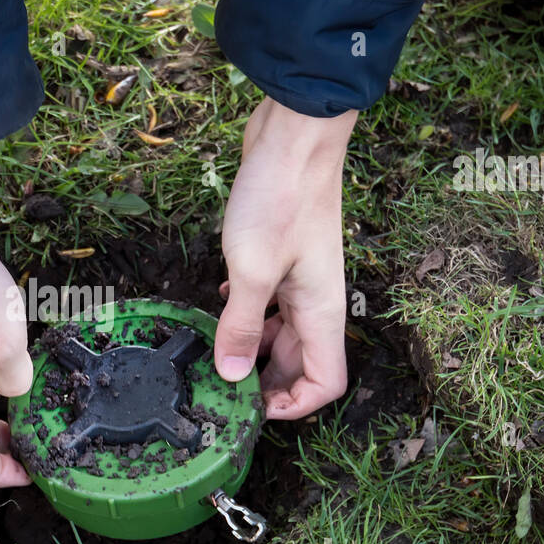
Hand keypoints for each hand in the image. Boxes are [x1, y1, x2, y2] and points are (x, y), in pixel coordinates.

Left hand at [213, 97, 356, 419]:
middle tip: (223, 387)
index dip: (295, 406)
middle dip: (267, 382)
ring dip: (253, 348)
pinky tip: (220, 305)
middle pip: (300, 363)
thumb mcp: (251, 269)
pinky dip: (248, 314)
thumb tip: (232, 376)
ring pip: (282, 334)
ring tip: (215, 351)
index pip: (327, 382)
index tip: (254, 409)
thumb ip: (240, 326)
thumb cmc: (280, 197)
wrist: (293, 134)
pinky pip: (269, 303)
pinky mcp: (282, 258)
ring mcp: (300, 279)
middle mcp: (317, 301)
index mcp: (321, 312)